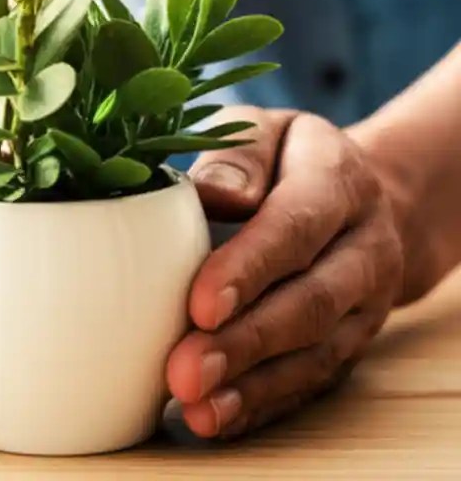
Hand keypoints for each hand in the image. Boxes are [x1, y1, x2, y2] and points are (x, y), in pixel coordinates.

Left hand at [167, 108, 405, 438]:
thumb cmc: (284, 159)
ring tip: (197, 407)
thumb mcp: (263, 129)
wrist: (360, 197)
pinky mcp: (351, 344)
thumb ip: (238, 155)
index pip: (297, 228)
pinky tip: (218, 419)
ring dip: (253, 385)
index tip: (200, 305)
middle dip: (246, 342)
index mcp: (339, 183)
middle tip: (185, 371)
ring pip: (315, 353)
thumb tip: (212, 195)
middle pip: (310, 302)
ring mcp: (364, 304)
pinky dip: (264, 405)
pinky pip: (312, 382)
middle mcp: (364, 248)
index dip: (249, 269)